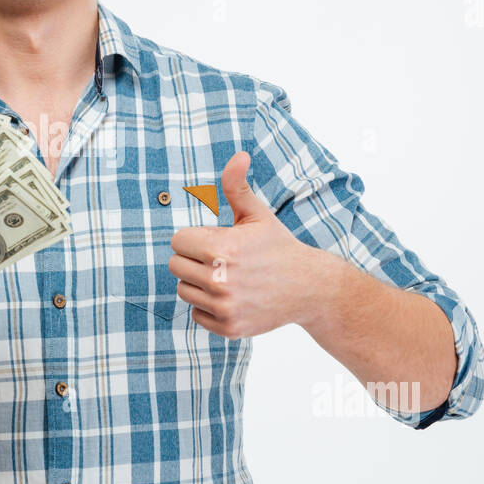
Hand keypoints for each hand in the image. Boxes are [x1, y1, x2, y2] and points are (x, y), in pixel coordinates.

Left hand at [168, 150, 327, 338]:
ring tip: (226, 276)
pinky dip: (209, 307)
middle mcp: (219, 280)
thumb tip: (238, 155)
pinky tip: (232, 296)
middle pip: (175, 266)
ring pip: (184, 290)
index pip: (176, 241)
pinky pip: (197, 315)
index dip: (194, 238)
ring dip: (198, 283)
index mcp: (220, 248)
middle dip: (192, 259)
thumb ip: (237, 186)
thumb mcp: (257, 214)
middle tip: (219, 258)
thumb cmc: (278, 246)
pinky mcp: (228, 327)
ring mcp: (224, 306)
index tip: (214, 239)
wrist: (309, 287)